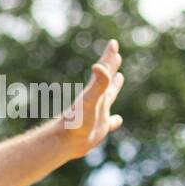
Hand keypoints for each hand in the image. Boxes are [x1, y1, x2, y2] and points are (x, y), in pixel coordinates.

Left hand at [59, 39, 124, 157]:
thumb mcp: (90, 100)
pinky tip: (117, 120)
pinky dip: (115, 120)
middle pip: (107, 79)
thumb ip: (98, 84)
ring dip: (114, 87)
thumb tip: (99, 65)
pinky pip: (111, 122)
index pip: (104, 69)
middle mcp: (97, 100)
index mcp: (96, 92)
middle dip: (112, 66)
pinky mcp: (99, 128)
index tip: (113, 43)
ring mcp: (98, 114)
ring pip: (109, 96)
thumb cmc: (76, 122)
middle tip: (116, 55)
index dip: (109, 56)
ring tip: (119, 78)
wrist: (65, 143)